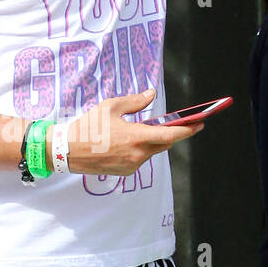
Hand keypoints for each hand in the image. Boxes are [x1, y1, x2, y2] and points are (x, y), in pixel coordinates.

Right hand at [59, 89, 202, 175]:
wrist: (67, 151)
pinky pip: (139, 159)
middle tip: (173, 124)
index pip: (171, 135)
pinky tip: (126, 142)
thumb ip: (135, 101)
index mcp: (137, 137)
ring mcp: (132, 166)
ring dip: (151, 142)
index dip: (188, 130)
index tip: (200, 124)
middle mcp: (138, 154)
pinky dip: (139, 150)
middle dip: (170, 134)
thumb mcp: (111, 106)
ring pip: (150, 152)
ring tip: (138, 130)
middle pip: (164, 144)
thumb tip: (151, 94)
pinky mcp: (125, 172)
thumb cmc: (88, 126)